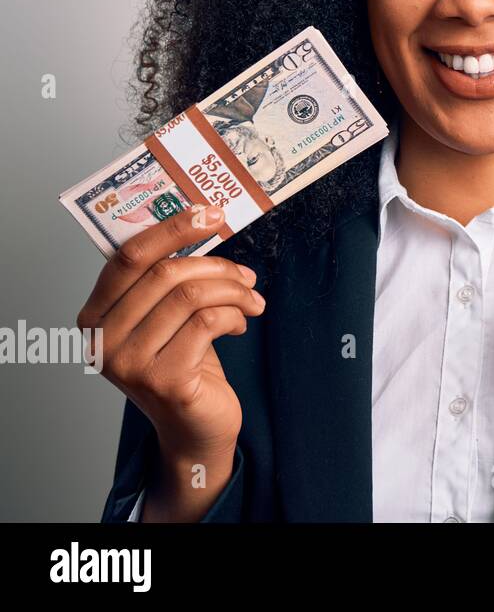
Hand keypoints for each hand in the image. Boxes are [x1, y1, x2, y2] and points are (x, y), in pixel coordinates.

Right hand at [76, 206, 264, 520]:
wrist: (195, 428)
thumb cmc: (184, 363)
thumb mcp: (167, 317)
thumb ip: (168, 279)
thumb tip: (202, 221)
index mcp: (95, 315)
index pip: (128, 256)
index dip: (172, 228)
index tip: (210, 212)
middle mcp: (103, 340)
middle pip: (165, 273)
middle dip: (217, 266)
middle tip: (246, 273)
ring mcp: (130, 363)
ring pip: (191, 295)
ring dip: (233, 291)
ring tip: (251, 301)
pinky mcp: (165, 380)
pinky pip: (208, 322)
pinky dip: (234, 315)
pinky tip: (241, 324)